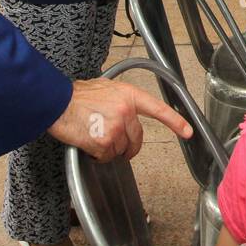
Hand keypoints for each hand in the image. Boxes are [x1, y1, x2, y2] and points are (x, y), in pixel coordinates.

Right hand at [48, 77, 191, 161]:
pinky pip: (107, 157)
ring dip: (108, 149)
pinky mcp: (104, 141)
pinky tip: (88, 143)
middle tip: (111, 141)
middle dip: (127, 146)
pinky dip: (98, 155)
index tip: (188, 132)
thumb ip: (122, 100)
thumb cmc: (77, 96)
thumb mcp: (106, 88)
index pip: (158, 109)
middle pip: (137, 139)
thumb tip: (128, 113)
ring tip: (93, 134)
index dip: (175, 121)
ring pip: (120, 150)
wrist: (56, 102)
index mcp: (130, 95)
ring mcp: (116, 126)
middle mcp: (126, 111)